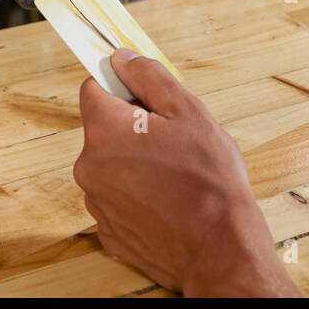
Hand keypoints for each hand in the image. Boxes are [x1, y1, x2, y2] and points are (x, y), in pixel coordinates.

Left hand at [75, 49, 300, 296]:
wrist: (219, 249)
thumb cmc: (208, 181)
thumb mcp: (188, 111)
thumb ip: (149, 77)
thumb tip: (122, 59)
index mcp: (104, 129)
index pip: (94, 88)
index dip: (121, 87)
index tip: (143, 97)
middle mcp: (89, 165)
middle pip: (103, 129)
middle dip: (132, 129)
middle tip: (172, 140)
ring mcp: (96, 202)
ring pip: (111, 165)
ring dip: (133, 163)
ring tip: (173, 174)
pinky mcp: (108, 230)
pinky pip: (118, 198)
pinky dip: (136, 195)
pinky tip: (166, 200)